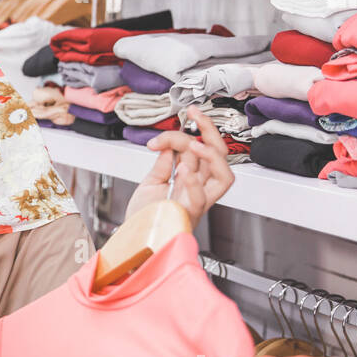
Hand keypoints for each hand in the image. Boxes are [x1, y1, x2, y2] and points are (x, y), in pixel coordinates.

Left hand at [125, 105, 234, 228]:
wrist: (132, 243)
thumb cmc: (142, 219)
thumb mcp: (151, 183)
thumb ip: (163, 164)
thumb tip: (168, 145)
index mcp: (191, 181)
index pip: (202, 149)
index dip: (191, 132)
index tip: (174, 124)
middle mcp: (198, 190)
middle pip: (220, 157)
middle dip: (211, 130)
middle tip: (195, 114)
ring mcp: (195, 203)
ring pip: (224, 177)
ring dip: (211, 154)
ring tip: (193, 143)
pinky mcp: (187, 216)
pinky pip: (200, 199)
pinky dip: (194, 182)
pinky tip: (184, 170)